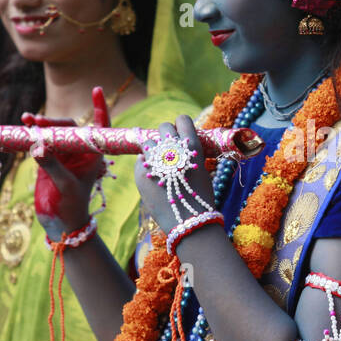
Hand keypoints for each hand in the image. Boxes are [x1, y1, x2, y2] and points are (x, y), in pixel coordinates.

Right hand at [27, 86, 108, 238]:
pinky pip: (40, 140)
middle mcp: (80, 151)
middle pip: (69, 126)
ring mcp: (63, 153)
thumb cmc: (72, 206)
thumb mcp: (65, 186)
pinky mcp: (48, 158)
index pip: (100, 127)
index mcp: (94, 154)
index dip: (100, 108)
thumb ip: (52, 166)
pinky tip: (24, 126)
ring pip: (52, 132)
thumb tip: (37, 147)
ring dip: (40, 125)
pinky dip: (32, 133)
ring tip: (28, 120)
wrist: (60, 222)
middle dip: (54, 121)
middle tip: (38, 123)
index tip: (96, 90)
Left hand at [134, 114, 215, 233]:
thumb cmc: (200, 197)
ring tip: (159, 165)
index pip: (182, 119)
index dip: (181, 126)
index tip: (181, 135)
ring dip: (153, 150)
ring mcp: (154, 160)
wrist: (189, 221)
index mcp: (192, 146)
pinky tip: (152, 177)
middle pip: (164, 127)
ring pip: (148, 142)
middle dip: (166, 136)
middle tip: (169, 150)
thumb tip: (170, 148)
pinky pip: (140, 160)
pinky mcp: (141, 173)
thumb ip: (186, 155)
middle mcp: (172, 149)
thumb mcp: (200, 170)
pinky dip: (145, 165)